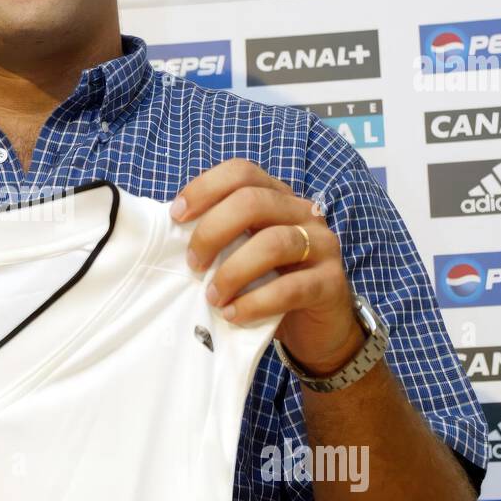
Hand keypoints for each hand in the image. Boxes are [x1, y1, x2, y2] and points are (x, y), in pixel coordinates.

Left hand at [169, 159, 364, 376]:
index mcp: (277, 198)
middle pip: (254, 201)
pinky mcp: (331, 283)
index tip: (176, 216)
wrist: (318, 328)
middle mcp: (303, 213)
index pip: (242, 172)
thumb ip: (220, 237)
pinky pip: (291, 288)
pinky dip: (256, 302)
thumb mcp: (243, 253)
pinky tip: (234, 314)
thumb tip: (168, 232)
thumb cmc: (270, 285)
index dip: (205, 188)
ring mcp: (321, 245)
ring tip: (212, 296)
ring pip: (273, 243)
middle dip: (213, 231)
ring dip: (232, 271)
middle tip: (193, 264)